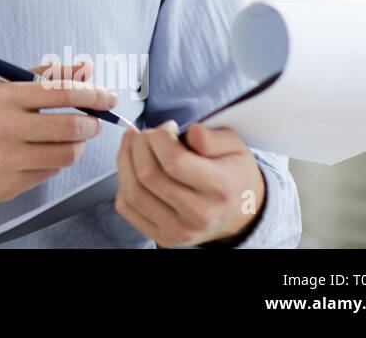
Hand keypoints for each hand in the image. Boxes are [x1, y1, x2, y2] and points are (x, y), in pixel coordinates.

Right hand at [0, 60, 117, 207]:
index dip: (91, 94)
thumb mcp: (2, 89)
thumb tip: (86, 68)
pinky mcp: (10, 183)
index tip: (107, 96)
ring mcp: (8, 158)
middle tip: (94, 121)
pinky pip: (51, 173)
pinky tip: (44, 154)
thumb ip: (45, 77)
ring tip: (71, 138)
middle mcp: (6, 127)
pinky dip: (56, 162)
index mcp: (5, 97)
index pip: (60, 92)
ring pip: (66, 154)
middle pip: (70, 127)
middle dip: (92, 123)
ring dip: (77, 146)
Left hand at [114, 120, 265, 246]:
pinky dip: (123, 183)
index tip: (167, 128)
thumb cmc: (233, 174)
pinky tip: (133, 168)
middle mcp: (199, 215)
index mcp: (220, 188)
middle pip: (148, 175)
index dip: (160, 137)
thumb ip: (212, 137)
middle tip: (146, 134)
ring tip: (133, 145)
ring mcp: (179, 230)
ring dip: (124, 161)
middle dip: (138, 145)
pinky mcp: (163, 237)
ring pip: (132, 193)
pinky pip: (127, 208)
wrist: (242, 212)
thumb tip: (191, 133)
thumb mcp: (235, 147)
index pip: (174, 162)